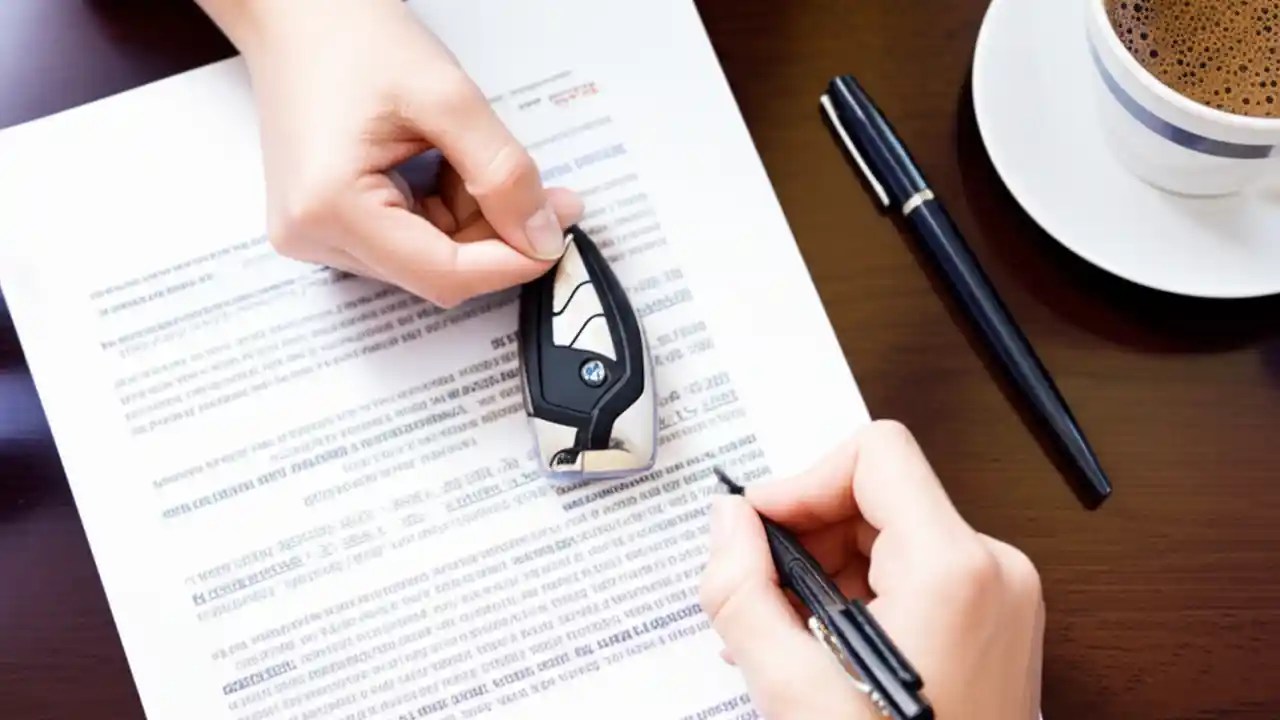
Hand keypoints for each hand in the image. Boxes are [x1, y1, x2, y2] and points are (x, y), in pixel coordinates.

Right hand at [197, 0, 581, 306]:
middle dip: (494, 235)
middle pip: (436, 273)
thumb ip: (502, 172)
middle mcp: (312, 234)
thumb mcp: (448, 97)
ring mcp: (314, 234)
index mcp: (330, 206)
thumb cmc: (355, 39)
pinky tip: (439, 167)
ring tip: (463, 155)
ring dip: (467, 221)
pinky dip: (442, 214)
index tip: (557, 235)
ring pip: (427, 261)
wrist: (300, 16)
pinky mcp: (326, 226)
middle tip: (541, 192)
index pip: (443, 274)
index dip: (511, 262)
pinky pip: (406, 243)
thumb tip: (543, 238)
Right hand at [700, 421, 1044, 719]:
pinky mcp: (991, 620)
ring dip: (824, 570)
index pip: (875, 452)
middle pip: (878, 492)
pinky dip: (856, 595)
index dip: (800, 480)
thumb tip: (729, 525)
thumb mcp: (795, 693)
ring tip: (782, 633)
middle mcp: (992, 570)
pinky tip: (819, 647)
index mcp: (955, 570)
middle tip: (759, 589)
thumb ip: (743, 593)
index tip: (758, 524)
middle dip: (805, 535)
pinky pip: (912, 573)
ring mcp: (999, 596)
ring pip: (890, 533)